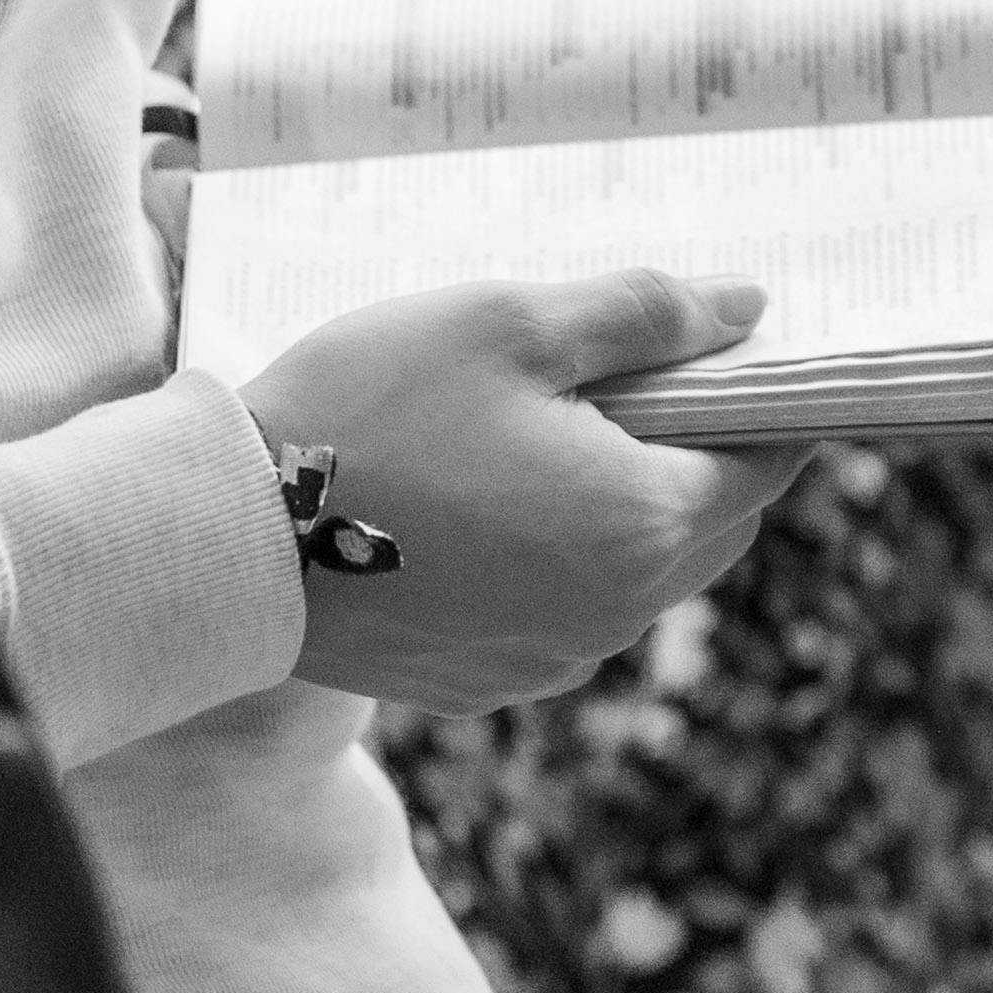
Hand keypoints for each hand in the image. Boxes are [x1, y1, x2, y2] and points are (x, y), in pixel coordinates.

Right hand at [242, 274, 812, 711]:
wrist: (225, 540)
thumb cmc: (368, 412)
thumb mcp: (511, 323)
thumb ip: (645, 313)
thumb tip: (749, 307)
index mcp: (642, 524)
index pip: (766, 462)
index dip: (763, 400)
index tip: (731, 352)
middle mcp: (616, 614)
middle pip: (714, 525)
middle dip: (698, 452)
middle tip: (634, 377)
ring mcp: (551, 661)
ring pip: (641, 577)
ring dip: (626, 509)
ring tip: (546, 432)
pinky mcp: (487, 685)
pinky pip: (568, 616)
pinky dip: (561, 562)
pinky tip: (489, 504)